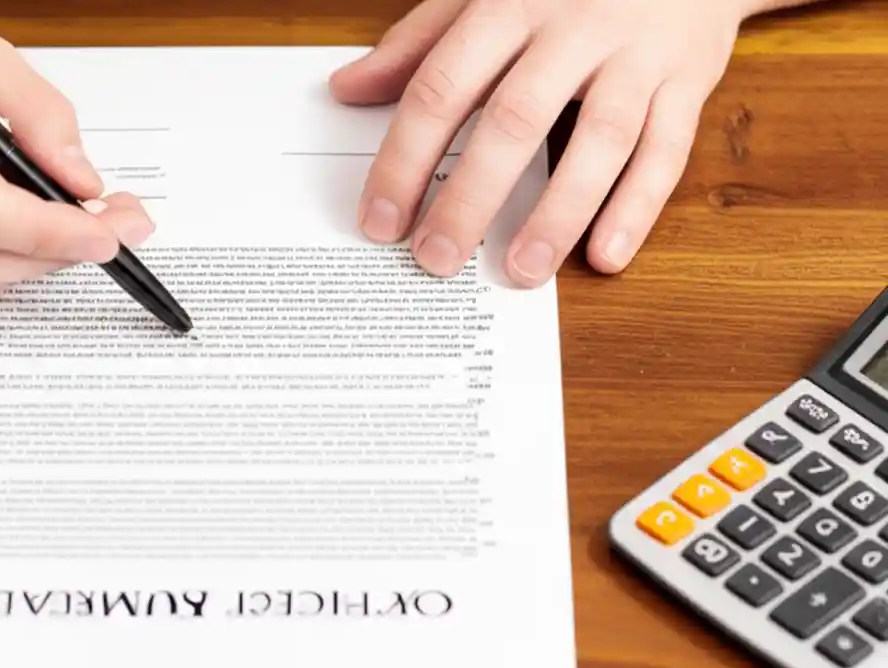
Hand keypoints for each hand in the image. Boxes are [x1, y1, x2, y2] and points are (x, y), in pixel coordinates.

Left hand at [329, 0, 748, 285]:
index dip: (405, 158)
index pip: (442, 88)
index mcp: (508, 4)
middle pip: (514, 120)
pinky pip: (666, 149)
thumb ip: (418, 44)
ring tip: (519, 272)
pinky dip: (637, 207)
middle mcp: (572, 27)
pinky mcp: (688, 78)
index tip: (380, 221)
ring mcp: (635, 53)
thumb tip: (348, 89)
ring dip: (557, 214)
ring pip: (599, 140)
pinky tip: (605, 256)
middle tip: (436, 261)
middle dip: (470, 198)